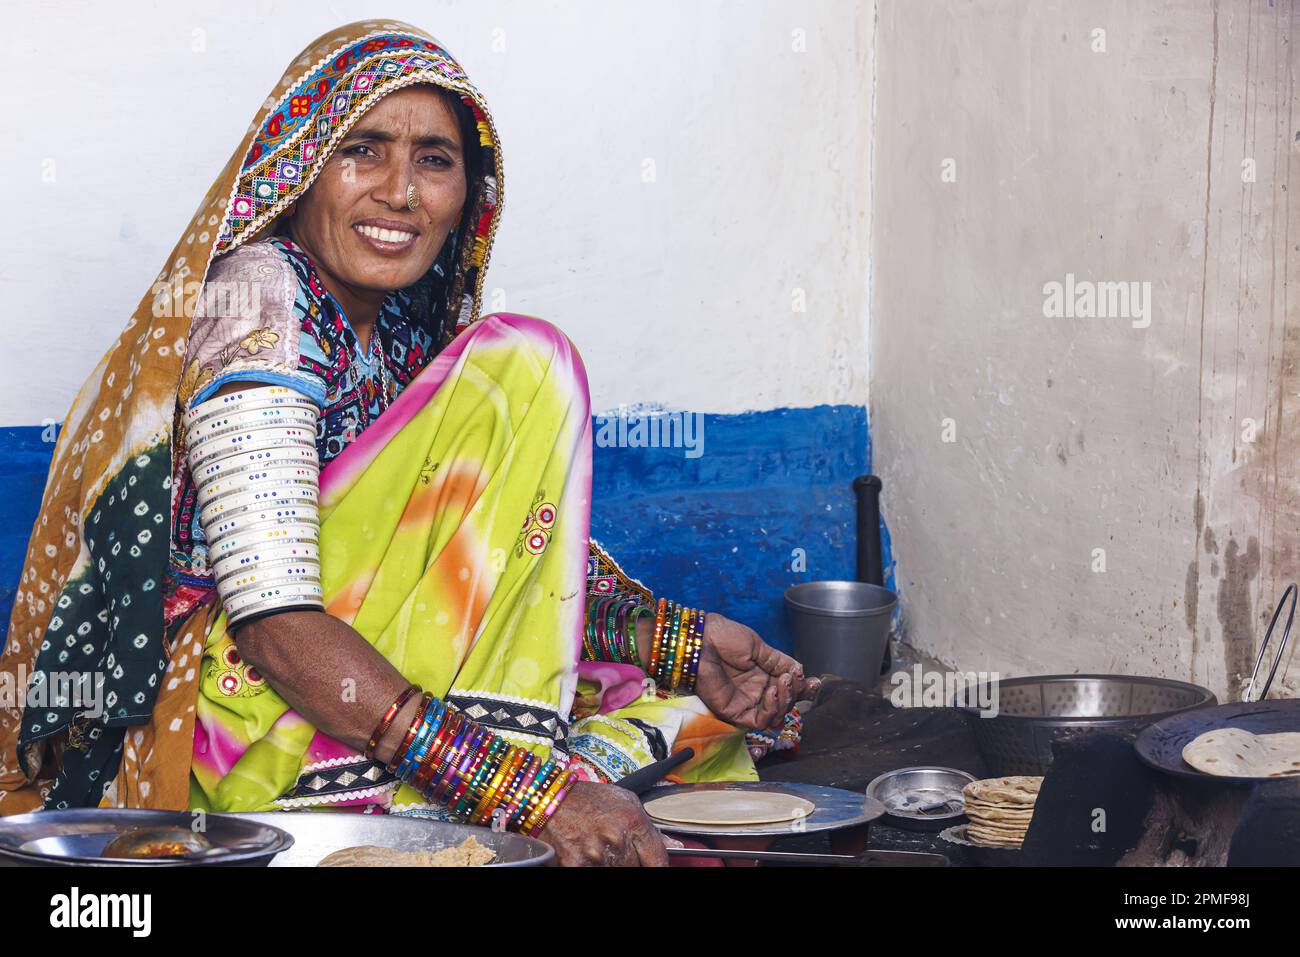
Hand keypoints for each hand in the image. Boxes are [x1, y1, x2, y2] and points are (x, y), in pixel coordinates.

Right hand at [539, 781, 669, 865]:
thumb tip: (673, 846)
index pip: (658, 859)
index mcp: (632, 820)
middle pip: (636, 868)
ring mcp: (596, 855)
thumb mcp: (624, 801)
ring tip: (599, 846)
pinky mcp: (576, 865)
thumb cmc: (588, 798)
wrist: (548, 799)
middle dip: (630, 860)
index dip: (657, 865)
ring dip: (611, 862)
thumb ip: (649, 826)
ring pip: (617, 871)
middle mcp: (616, 838)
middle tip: (616, 847)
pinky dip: (593, 865)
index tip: (651, 864)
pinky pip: (594, 872)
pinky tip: (587, 852)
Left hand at [695, 612, 821, 728]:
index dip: (802, 688)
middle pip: (784, 704)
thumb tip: (800, 670)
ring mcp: (745, 702)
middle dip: (794, 693)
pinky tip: (773, 692)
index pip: (787, 688)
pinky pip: (759, 721)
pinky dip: (771, 710)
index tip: (814, 682)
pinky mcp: (734, 712)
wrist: (701, 639)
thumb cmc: (724, 637)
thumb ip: (779, 661)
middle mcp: (755, 690)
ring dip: (785, 701)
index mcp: (762, 674)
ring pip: (775, 716)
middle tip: (791, 678)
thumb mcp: (758, 647)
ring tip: (783, 682)